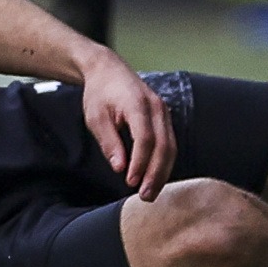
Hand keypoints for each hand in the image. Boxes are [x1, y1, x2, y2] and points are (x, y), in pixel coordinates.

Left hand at [79, 52, 174, 200]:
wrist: (108, 71)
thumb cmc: (99, 93)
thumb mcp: (96, 117)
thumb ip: (109, 142)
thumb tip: (120, 168)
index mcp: (138, 105)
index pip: (146, 139)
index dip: (140, 163)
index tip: (131, 181)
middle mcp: (156, 108)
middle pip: (164, 146)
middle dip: (156, 174)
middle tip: (146, 196)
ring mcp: (163, 112)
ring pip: (171, 147)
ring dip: (163, 172)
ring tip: (151, 192)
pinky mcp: (164, 118)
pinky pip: (169, 143)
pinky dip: (164, 162)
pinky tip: (155, 177)